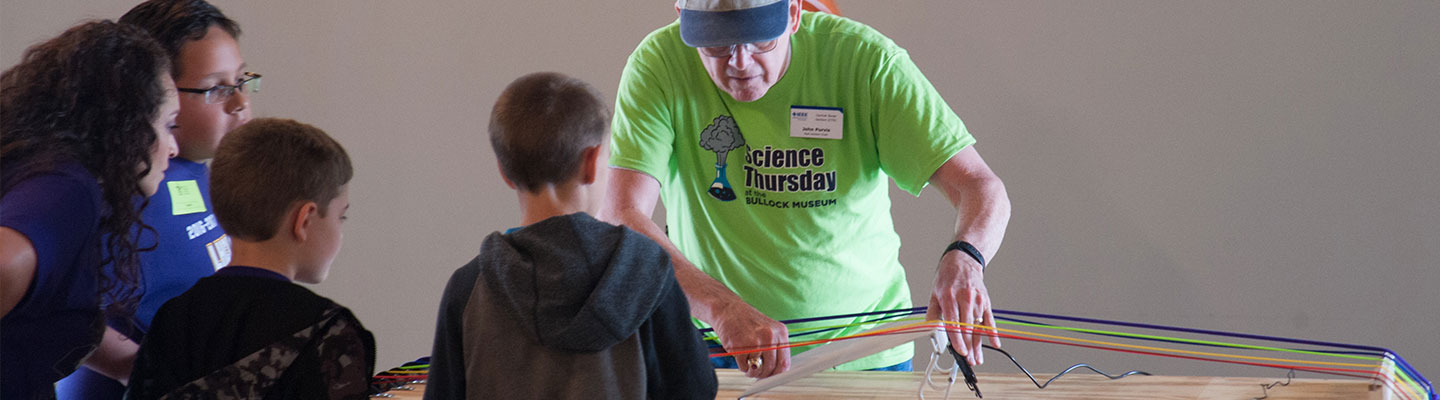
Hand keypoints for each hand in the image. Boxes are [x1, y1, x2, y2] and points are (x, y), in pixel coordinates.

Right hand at [712, 301, 790, 377]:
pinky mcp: (740, 346)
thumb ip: (775, 348)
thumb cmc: (746, 321)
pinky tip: (739, 355)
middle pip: (771, 368)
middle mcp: (770, 336)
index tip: (771, 377)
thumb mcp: (767, 330)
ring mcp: (755, 341)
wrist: (727, 308)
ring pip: (757, 369)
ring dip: (751, 371)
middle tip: (755, 370)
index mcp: (781, 332)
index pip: (785, 362)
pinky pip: (744, 367)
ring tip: (747, 361)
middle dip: (762, 374)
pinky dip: (741, 365)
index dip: (777, 374)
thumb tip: (777, 373)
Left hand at [927, 250, 999, 365]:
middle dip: (969, 347)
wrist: (963, 260)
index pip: (953, 322)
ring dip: (978, 344)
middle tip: (970, 362)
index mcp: (949, 297)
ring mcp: (976, 299)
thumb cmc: (947, 277)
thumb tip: (930, 330)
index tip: (960, 352)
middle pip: (967, 328)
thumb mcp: (934, 292)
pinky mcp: (985, 300)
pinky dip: (992, 332)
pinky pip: (990, 319)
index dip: (957, 339)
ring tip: (977, 358)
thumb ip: (932, 313)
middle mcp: (964, 298)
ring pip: (978, 326)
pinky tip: (995, 344)